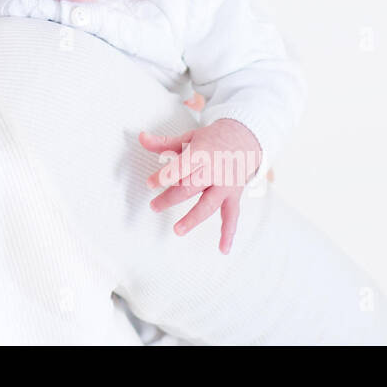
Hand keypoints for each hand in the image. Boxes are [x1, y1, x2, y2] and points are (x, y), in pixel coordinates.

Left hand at [138, 118, 261, 254]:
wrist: (245, 138)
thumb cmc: (212, 140)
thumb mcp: (188, 138)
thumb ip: (163, 143)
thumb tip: (141, 138)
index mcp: (202, 153)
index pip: (181, 167)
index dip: (164, 176)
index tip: (150, 184)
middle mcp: (215, 171)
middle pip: (190, 187)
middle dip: (170, 198)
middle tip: (154, 206)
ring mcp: (225, 185)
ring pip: (208, 204)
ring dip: (193, 218)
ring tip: (177, 230)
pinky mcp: (233, 196)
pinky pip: (232, 216)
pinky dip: (228, 233)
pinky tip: (222, 249)